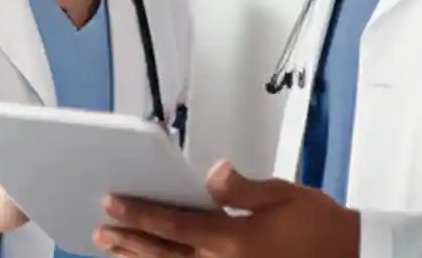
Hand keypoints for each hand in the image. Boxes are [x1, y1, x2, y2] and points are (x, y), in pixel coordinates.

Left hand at [93, 159, 359, 257]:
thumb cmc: (320, 227)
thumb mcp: (283, 195)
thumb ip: (241, 187)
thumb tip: (212, 172)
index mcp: (234, 240)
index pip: (174, 225)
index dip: (139, 212)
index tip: (112, 202)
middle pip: (164, 255)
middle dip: (130, 240)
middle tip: (101, 229)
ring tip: (114, 249)